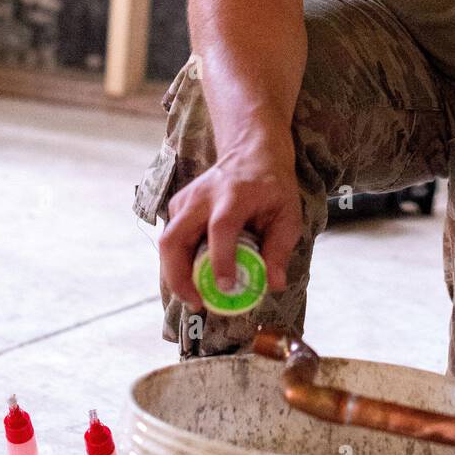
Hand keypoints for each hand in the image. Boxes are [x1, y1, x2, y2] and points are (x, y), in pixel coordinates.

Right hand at [158, 145, 301, 313]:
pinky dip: (178, 261)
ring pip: (167, 242)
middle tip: (196, 302)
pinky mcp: (177, 206)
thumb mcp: (288, 215)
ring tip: (195, 296)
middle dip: (179, 276)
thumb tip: (273, 284)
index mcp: (234, 196)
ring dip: (175, 274)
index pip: (221, 228)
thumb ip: (280, 249)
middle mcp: (203, 197)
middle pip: (174, 238)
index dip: (221, 260)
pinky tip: (195, 273)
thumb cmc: (272, 187)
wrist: (251, 152)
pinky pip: (172, 239)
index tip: (226, 287)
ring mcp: (185, 200)